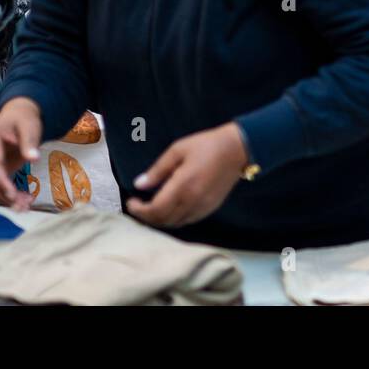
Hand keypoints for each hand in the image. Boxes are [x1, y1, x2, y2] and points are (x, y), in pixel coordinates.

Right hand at [0, 97, 41, 211]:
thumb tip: (34, 158)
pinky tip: (21, 201)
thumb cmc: (23, 119)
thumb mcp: (30, 126)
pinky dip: (6, 194)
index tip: (12, 194)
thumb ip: (30, 142)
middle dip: (4, 194)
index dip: (0, 181)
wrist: (17, 117)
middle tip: (23, 206)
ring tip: (25, 206)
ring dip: (5, 198)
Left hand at [125, 122, 248, 228]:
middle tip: (138, 205)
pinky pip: (187, 220)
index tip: (131, 201)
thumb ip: (157, 170)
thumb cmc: (206, 145)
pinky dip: (174, 218)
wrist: (237, 149)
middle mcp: (192, 201)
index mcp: (182, 186)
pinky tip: (171, 208)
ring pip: (175, 224)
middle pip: (163, 220)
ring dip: (160, 219)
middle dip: (146, 217)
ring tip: (152, 207)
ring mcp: (202, 207)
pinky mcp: (210, 208)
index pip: (154, 210)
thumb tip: (139, 185)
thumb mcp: (177, 150)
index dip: (139, 210)